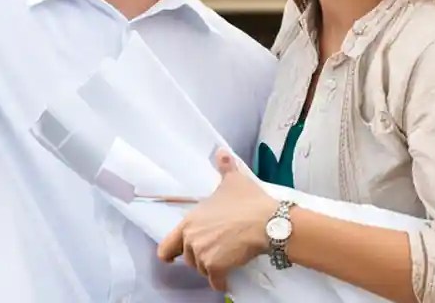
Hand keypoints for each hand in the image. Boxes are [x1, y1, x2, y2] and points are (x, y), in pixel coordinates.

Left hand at [157, 151, 278, 291]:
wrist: (267, 222)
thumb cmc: (249, 201)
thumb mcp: (234, 181)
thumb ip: (224, 167)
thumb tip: (222, 152)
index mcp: (190, 221)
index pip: (166, 246)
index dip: (170, 252)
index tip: (174, 256)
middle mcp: (191, 238)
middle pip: (187, 258)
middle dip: (200, 257)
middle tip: (216, 251)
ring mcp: (202, 254)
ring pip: (201, 269)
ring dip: (211, 268)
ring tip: (226, 259)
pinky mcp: (216, 267)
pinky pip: (215, 281)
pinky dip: (221, 282)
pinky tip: (227, 280)